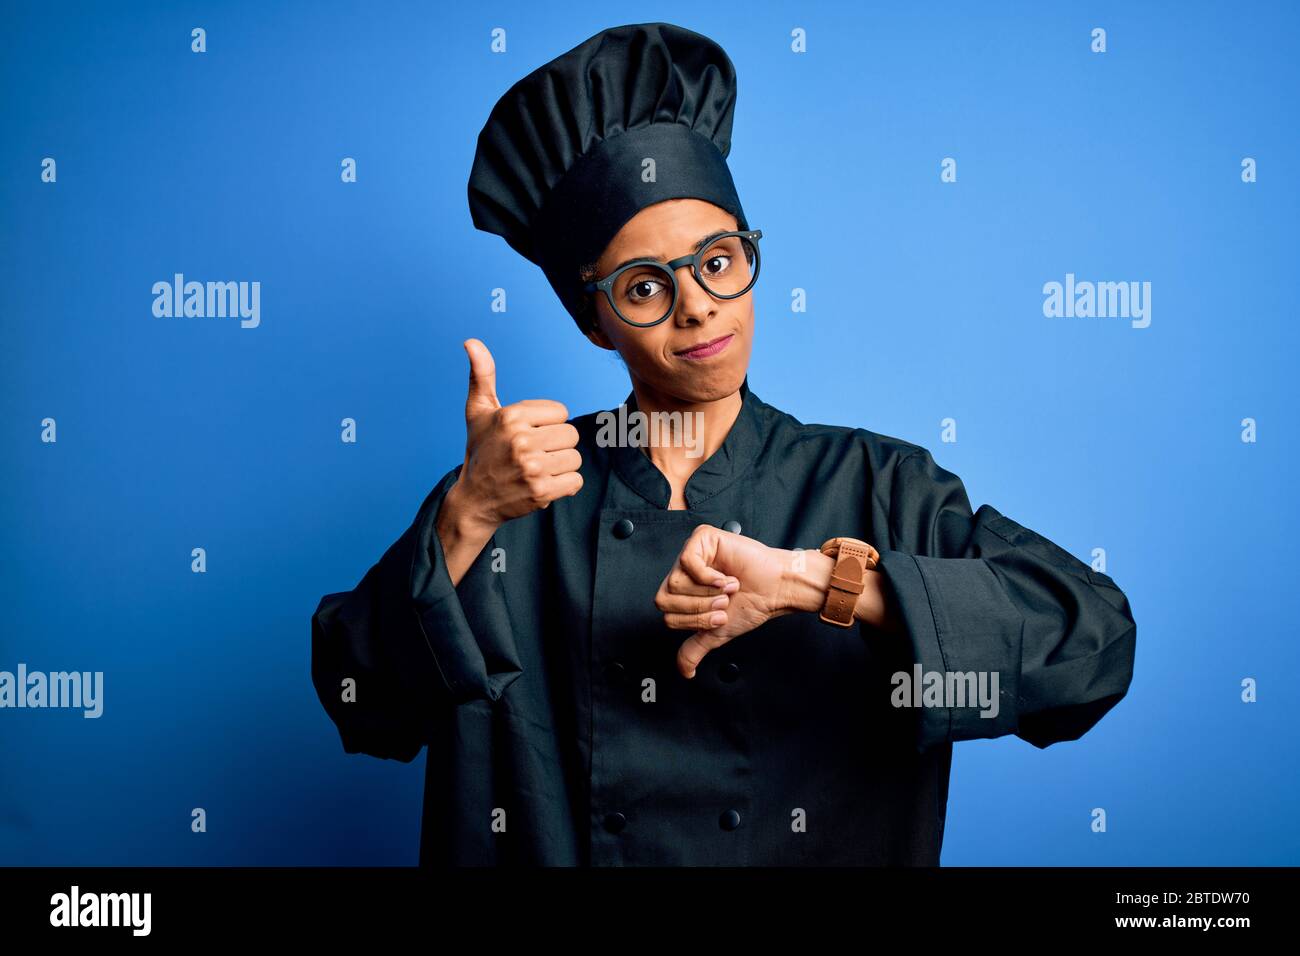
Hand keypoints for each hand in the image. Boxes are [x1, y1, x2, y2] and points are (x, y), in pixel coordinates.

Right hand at [447, 338, 583, 532]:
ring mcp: (531, 467)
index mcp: (511, 416)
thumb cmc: (481, 452)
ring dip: (561, 466)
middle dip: (556, 446)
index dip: (548, 424)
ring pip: (575, 458)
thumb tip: (471, 342)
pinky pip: (576, 481)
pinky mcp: (540, 492)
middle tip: (533, 455)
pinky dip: (565, 486)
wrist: (474, 501)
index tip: (529, 434)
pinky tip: (544, 484)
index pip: (561, 412)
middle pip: (571, 434)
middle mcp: (521, 440)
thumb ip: (482, 375)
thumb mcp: (478, 412)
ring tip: (538, 469)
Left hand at [654, 524, 795, 678]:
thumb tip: (685, 671)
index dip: (695, 620)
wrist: (776, 590)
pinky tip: (726, 577)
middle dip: (699, 608)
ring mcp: (691, 553)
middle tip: (724, 602)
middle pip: (665, 599)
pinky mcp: (702, 538)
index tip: (722, 615)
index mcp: (682, 592)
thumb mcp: (717, 633)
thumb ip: (695, 649)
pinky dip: (708, 577)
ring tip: (728, 588)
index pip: (666, 614)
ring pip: (674, 582)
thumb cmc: (750, 604)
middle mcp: (683, 571)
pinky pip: (687, 562)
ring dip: (707, 592)